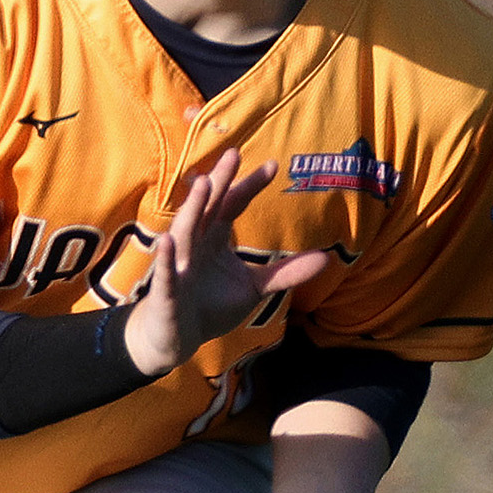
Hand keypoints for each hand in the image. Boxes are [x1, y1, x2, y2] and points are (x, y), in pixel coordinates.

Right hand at [124, 149, 328, 376]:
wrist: (176, 339)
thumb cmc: (211, 306)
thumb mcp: (254, 288)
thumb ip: (286, 272)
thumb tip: (327, 258)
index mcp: (213, 239)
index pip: (232, 205)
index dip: (250, 186)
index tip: (274, 165)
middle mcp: (194, 245)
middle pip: (208, 208)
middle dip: (219, 182)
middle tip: (233, 153)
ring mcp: (178, 266)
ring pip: (185, 232)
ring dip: (193, 208)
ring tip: (204, 183)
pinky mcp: (165, 292)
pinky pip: (165, 273)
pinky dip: (167, 259)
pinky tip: (168, 241)